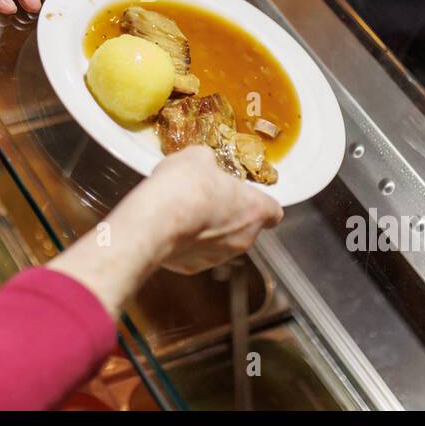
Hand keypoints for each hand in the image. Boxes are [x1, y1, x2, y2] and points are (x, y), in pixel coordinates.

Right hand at [47, 147, 282, 314]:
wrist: (149, 223)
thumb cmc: (183, 188)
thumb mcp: (196, 157)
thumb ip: (204, 161)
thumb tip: (200, 161)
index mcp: (253, 211)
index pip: (275, 210)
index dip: (262, 200)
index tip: (249, 191)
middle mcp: (240, 240)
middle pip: (244, 227)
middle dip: (226, 212)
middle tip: (205, 194)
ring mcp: (213, 258)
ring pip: (215, 242)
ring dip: (202, 228)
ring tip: (179, 207)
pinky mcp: (185, 268)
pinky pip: (188, 252)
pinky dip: (180, 241)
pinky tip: (163, 224)